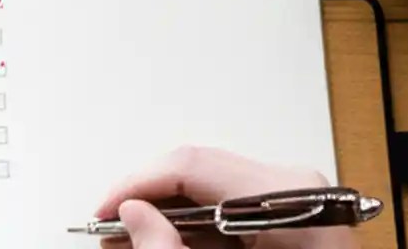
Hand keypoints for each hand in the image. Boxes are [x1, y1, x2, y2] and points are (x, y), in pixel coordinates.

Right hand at [95, 147, 359, 248]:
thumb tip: (133, 215)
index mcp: (290, 197)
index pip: (193, 165)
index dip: (137, 185)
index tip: (105, 211)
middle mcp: (300, 188)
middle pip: (199, 175)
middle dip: (148, 203)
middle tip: (111, 232)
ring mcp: (302, 202)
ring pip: (211, 193)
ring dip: (169, 218)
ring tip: (135, 242)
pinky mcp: (299, 220)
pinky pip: (233, 211)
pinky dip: (198, 229)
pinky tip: (172, 244)